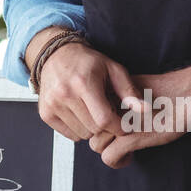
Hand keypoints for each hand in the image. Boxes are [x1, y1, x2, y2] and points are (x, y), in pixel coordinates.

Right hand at [35, 42, 143, 163]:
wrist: (56, 56)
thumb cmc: (87, 62)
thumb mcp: (113, 69)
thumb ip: (129, 91)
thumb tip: (144, 110)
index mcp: (83, 84)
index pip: (104, 120)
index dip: (118, 126)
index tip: (124, 123)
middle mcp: (64, 95)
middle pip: (94, 129)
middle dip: (106, 125)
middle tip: (108, 112)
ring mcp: (52, 105)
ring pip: (83, 134)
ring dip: (92, 128)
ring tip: (93, 110)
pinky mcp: (46, 113)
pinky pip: (70, 135)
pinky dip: (79, 129)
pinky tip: (81, 113)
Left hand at [99, 73, 190, 167]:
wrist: (188, 94)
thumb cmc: (168, 94)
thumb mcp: (137, 94)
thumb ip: (120, 102)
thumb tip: (103, 117)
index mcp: (109, 92)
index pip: (89, 113)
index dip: (101, 124)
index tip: (116, 129)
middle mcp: (109, 105)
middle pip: (91, 129)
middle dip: (104, 138)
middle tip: (122, 141)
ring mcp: (117, 122)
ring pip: (97, 145)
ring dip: (110, 150)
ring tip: (128, 149)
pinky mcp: (129, 137)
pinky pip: (108, 157)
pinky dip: (118, 162)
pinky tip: (130, 158)